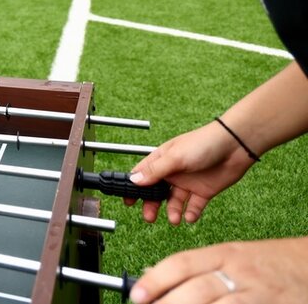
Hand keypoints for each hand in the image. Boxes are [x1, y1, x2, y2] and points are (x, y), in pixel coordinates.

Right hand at [126, 121, 256, 224]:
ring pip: (174, 202)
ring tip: (174, 219)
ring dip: (172, 211)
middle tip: (149, 217)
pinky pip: (194, 206)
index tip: (128, 201)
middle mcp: (173, 173)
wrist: (234, 147)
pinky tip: (189, 217)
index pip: (143, 175)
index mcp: (162, 160)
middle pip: (157, 192)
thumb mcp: (175, 158)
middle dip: (151, 205)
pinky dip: (191, 214)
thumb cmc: (202, 144)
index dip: (134, 187)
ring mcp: (188, 183)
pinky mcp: (204, 191)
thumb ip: (155, 171)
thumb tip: (134, 180)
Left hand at [131, 236, 307, 302]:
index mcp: (224, 254)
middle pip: (197, 290)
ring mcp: (257, 294)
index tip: (137, 295)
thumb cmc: (265, 262)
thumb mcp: (231, 256)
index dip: (157, 280)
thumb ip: (197, 268)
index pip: (183, 263)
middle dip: (169, 303)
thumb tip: (154, 276)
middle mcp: (239, 273)